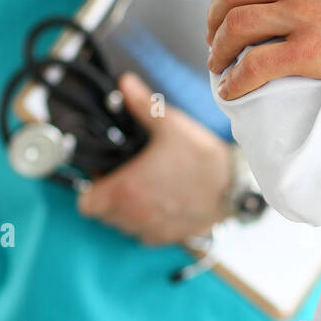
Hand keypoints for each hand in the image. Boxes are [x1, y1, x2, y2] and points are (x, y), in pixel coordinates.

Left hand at [76, 71, 231, 244]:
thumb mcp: (170, 124)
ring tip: (146, 188)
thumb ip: (142, 105)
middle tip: (128, 176)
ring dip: (128, 211)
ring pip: (123, 226)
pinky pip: (145, 234)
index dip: (92, 188)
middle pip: (103, 214)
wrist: (235, 187)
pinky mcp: (167, 237)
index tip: (106, 173)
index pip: (86, 203)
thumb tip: (126, 83)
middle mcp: (134, 215)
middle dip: (109, 197)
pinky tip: (162, 202)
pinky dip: (147, 222)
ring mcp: (151, 229)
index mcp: (126, 189)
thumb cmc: (202, 159)